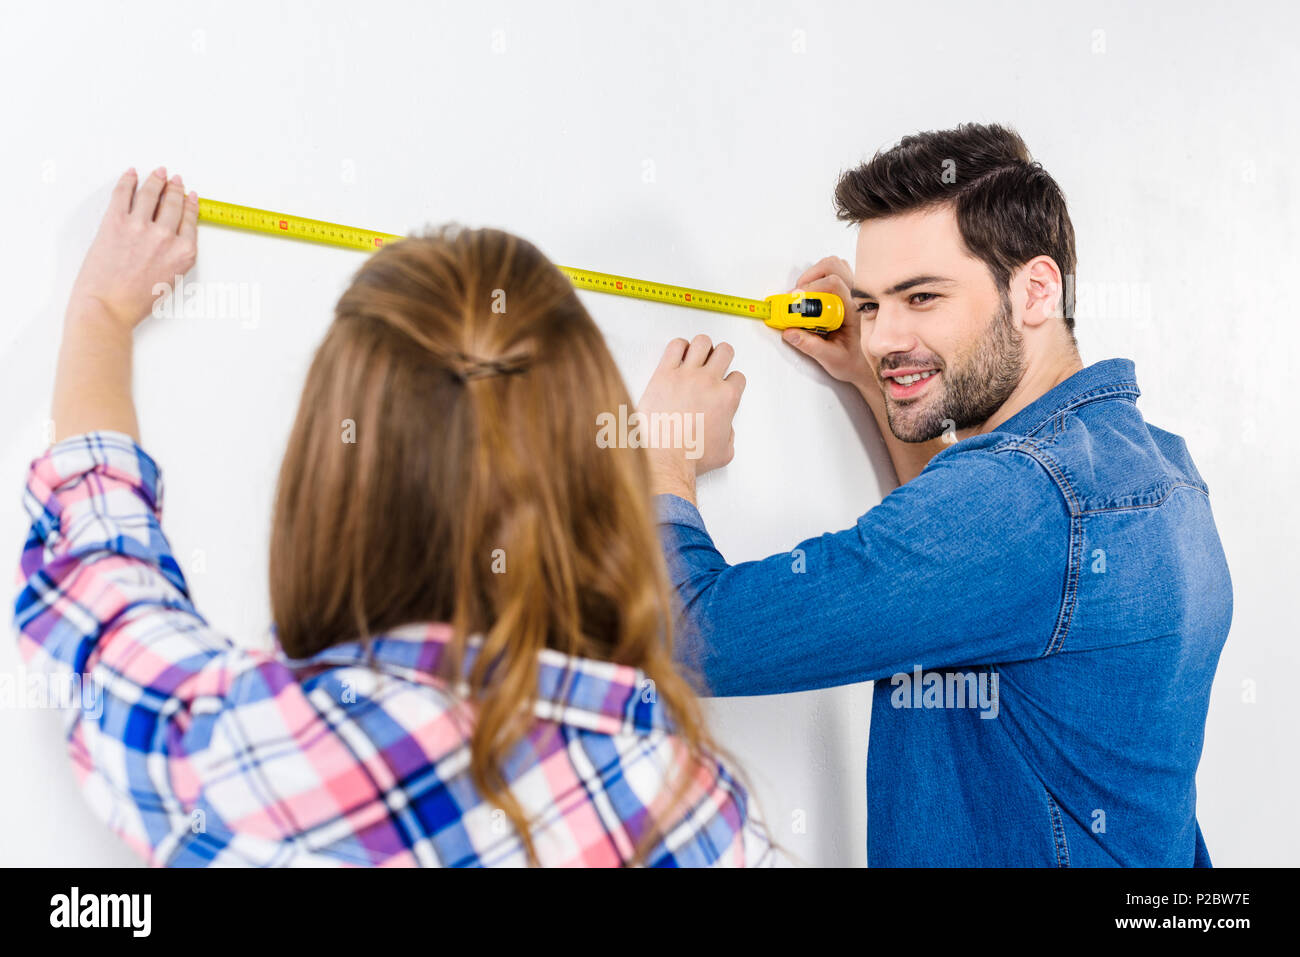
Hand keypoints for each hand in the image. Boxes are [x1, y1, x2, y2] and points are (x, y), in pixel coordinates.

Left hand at [67, 167, 198, 328]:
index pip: (190, 219)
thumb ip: (178, 256)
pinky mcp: (115, 221)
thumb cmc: (136, 301)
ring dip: (155, 180)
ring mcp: (140, 226)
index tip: (190, 195)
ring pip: (150, 194)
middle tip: (174, 179)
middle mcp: (165, 236)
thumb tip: (173, 236)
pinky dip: (128, 180)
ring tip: (158, 173)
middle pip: (172, 203)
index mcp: (183, 253)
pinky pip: (123, 193)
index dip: (190, 204)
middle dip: (174, 188)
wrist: (108, 306)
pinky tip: (132, 174)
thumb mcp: (172, 281)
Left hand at [636, 335, 745, 502]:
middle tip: (713, 365)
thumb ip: (730, 434)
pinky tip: (677, 356)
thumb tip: (725, 429)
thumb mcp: (724, 452)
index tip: (724, 385)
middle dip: (721, 356)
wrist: (664, 457)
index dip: (731, 381)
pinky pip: (675, 345)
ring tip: (695, 357)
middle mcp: (709, 382)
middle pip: (725, 351)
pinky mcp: (664, 374)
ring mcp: (686, 375)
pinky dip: (678, 346)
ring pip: (702, 341)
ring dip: (702, 347)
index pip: (738, 377)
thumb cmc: (690, 456)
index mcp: (726, 398)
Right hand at [780, 256, 875, 394]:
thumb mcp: (831, 359)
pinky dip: (819, 277)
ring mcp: (852, 291)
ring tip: (803, 294)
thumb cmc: (851, 360)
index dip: (811, 287)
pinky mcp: (847, 291)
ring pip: (834, 265)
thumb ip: (810, 346)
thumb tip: (790, 332)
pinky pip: (834, 272)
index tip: (795, 299)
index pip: (834, 284)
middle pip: (833, 266)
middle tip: (797, 295)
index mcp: (854, 310)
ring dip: (814, 274)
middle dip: (810, 276)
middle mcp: (855, 296)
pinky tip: (812, 295)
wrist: (863, 365)